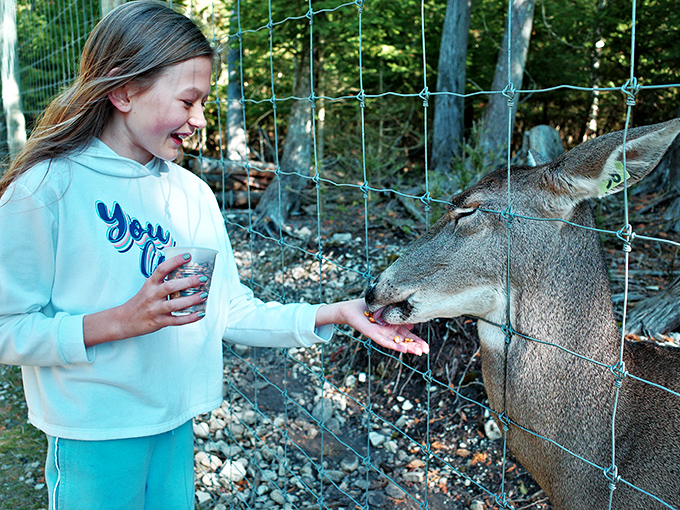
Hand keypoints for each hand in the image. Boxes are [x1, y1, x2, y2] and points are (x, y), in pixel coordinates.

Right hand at [83, 253, 207, 346]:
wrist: (124, 321)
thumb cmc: (140, 302)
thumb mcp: (148, 287)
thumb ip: (162, 280)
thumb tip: (184, 269)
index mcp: (150, 284)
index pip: (161, 269)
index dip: (175, 261)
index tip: (188, 256)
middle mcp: (152, 296)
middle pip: (170, 287)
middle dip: (188, 282)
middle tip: (202, 278)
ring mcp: (155, 310)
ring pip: (174, 305)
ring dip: (191, 300)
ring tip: (204, 295)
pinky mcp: (159, 322)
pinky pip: (176, 320)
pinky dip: (189, 318)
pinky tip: (200, 313)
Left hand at [316, 298, 428, 355]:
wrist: (351, 310)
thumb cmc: (368, 307)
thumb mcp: (387, 308)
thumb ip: (398, 314)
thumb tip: (412, 324)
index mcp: (392, 326)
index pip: (407, 335)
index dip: (417, 341)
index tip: (426, 346)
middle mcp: (388, 332)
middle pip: (404, 341)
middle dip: (415, 346)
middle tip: (426, 351)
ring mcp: (381, 334)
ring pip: (396, 343)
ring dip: (408, 348)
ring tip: (419, 352)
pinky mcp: (373, 334)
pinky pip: (385, 341)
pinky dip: (394, 345)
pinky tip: (403, 349)